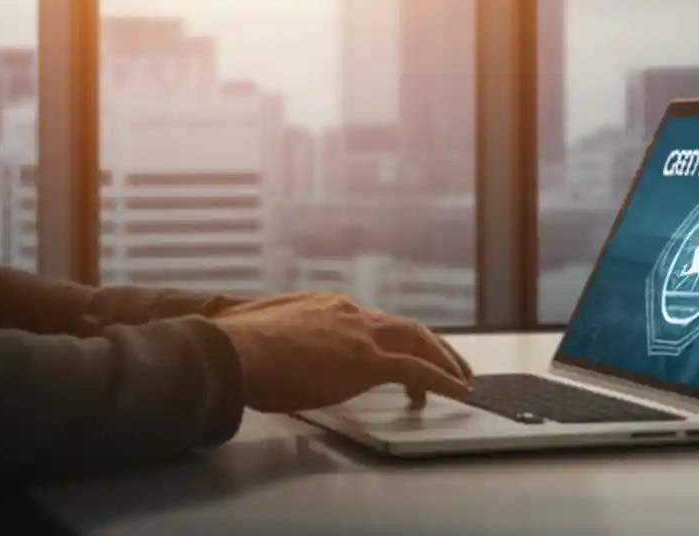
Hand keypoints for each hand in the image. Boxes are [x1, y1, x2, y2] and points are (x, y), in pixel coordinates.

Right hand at [213, 292, 473, 412]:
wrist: (236, 351)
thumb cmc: (237, 346)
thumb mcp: (257, 328)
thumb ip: (270, 330)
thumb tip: (254, 334)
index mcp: (327, 307)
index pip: (371, 321)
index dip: (389, 339)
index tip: (397, 355)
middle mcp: (350, 314)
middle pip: (405, 326)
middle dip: (432, 344)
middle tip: (451, 363)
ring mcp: (361, 336)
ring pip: (419, 341)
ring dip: (444, 360)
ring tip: (462, 379)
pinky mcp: (367, 362)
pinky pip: (417, 370)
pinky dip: (442, 380)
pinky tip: (458, 392)